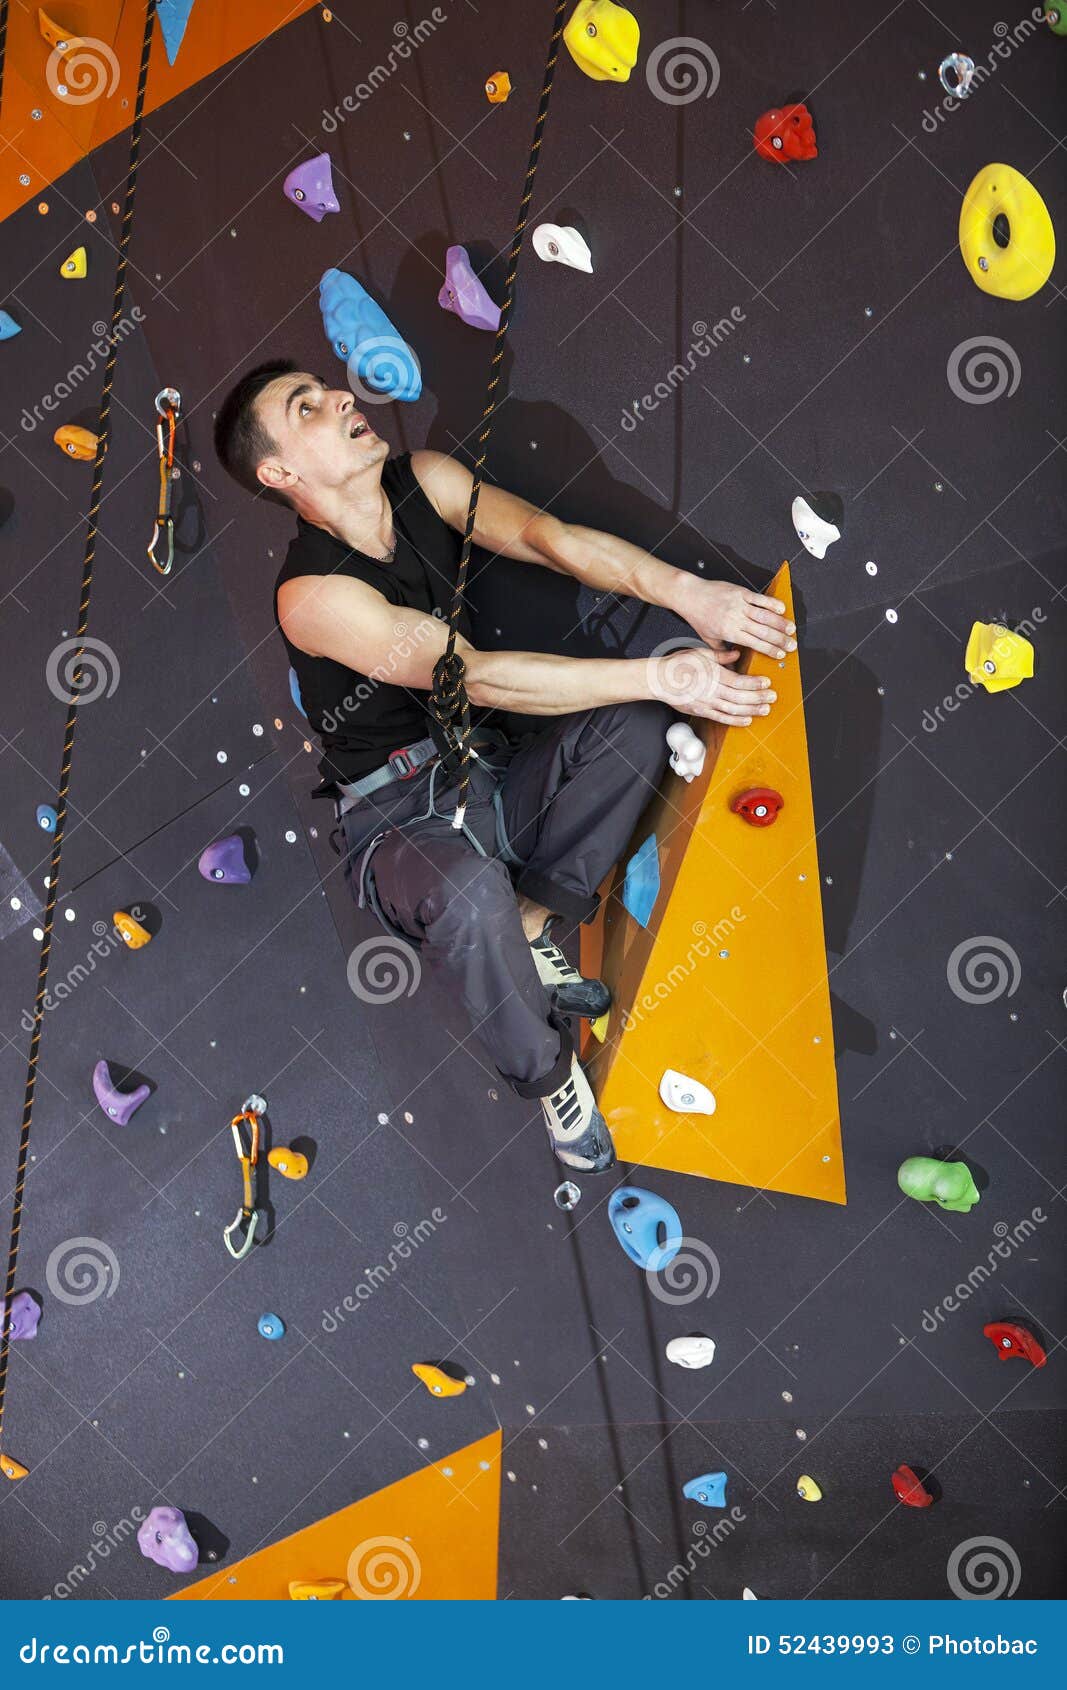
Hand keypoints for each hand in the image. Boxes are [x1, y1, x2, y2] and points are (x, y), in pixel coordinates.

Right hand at [646, 643, 776, 726]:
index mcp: (713, 674)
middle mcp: (711, 690)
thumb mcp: (700, 653)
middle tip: (772, 697)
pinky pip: (721, 718)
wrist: (659, 681)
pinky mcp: (701, 712)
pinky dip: (735, 720)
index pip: (739, 680)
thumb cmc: (678, 665)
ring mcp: (706, 703)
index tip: (767, 682)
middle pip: (739, 696)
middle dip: (758, 697)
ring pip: (733, 709)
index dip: (755, 683)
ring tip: (765, 710)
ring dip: (751, 710)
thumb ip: (720, 655)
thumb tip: (737, 654)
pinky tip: (747, 720)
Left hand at [671, 574, 796, 659]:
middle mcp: (736, 618)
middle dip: (781, 640)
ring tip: (792, 629)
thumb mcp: (708, 639)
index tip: (781, 655)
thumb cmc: (699, 616)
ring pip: (765, 615)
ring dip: (781, 623)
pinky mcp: (741, 592)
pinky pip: (760, 598)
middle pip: (764, 631)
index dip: (770, 650)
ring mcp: (739, 604)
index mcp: (729, 632)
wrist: (690, 595)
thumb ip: (722, 654)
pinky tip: (782, 608)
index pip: (755, 643)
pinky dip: (772, 603)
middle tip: (792, 645)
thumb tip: (732, 670)